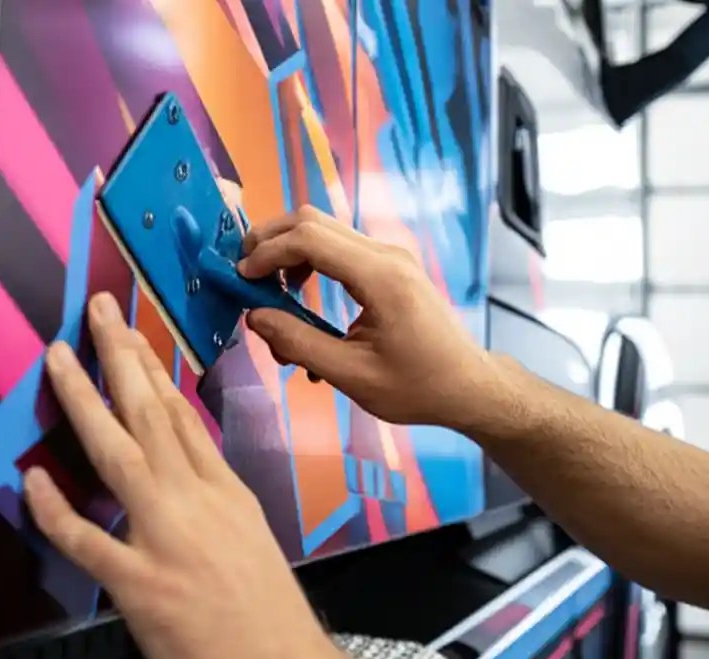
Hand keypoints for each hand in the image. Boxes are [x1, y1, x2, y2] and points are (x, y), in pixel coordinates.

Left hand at [22, 293, 383, 658]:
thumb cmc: (272, 625)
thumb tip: (187, 486)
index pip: (184, 415)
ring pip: (119, 450)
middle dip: (120, 354)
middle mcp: (198, 503)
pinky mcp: (140, 584)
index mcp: (227, 494)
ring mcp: (167, 538)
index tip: (133, 336)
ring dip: (85, 399)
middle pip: (153, 412)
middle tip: (97, 311)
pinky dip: (55, 507)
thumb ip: (214, 508)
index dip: (153, 369)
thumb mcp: (252, 545)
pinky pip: (85, 537)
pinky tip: (32, 479)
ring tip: (59, 357)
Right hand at [238, 205, 500, 431]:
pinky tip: (299, 294)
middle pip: (313, 221)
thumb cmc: (417, 387)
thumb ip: (299, 343)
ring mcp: (390, 256)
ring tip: (270, 290)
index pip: (309, 239)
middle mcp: (386, 254)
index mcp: (380, 277)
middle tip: (244, 274)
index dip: (267, 252)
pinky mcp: (391, 266)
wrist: (468, 386)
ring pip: (325, 229)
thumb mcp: (353, 375)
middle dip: (271, 240)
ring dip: (289, 251)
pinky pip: (341, 248)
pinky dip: (310, 261)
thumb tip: (255, 317)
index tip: (240, 279)